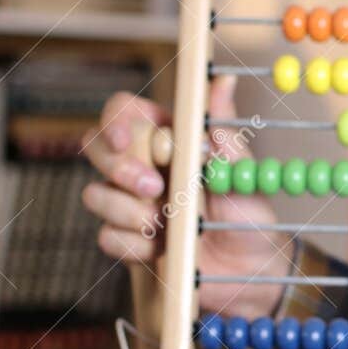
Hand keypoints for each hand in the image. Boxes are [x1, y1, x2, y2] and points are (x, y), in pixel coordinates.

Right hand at [80, 76, 290, 318]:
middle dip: (119, 168)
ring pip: (95, 194)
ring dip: (128, 210)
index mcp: (169, 138)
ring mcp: (131, 202)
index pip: (123, 111)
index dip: (115, 120)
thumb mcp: (242, 170)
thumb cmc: (250, 212)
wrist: (252, 268)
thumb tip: (224, 80)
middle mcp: (143, 165)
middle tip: (154, 189)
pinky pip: (107, 236)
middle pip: (95, 147)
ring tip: (167, 223)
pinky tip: (163, 248)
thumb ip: (225, 129)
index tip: (126, 140)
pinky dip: (135, 244)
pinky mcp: (128, 239)